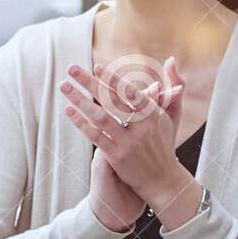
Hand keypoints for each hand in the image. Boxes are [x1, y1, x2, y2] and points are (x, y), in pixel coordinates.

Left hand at [62, 59, 197, 224]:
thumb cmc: (164, 143)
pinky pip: (96, 137)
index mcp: (153, 114)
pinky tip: (69, 111)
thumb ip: (173, 85)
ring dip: (80, 100)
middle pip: (111, 101)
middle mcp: (141, 127)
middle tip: (71, 68)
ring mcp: (128, 143)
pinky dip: (81, 123)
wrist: (163, 180)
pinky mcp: (117, 157)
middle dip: (90, 83)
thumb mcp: (172, 114)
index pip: (130, 92)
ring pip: (100, 117)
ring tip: (64, 87)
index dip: (113, 79)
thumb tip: (170, 58)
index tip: (96, 66)